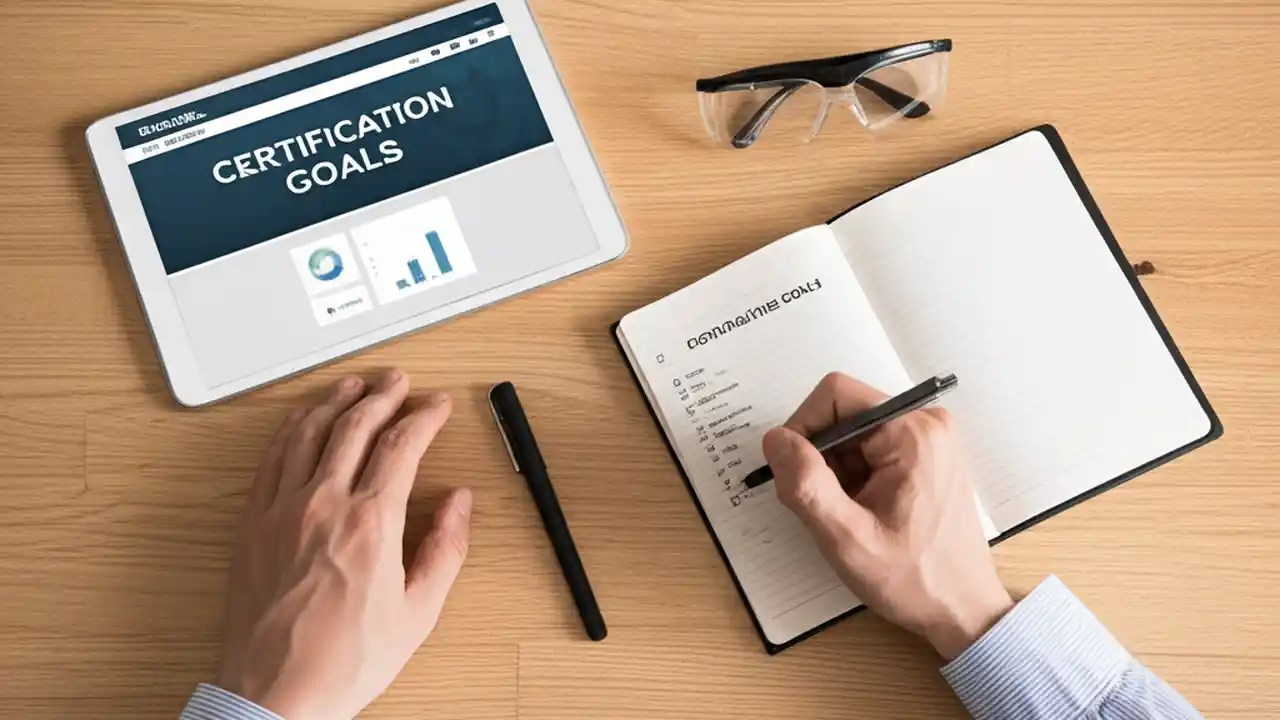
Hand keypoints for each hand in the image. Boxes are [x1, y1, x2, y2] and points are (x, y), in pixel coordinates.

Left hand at [217, 370, 472, 718]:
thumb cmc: (343, 661)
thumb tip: (459, 504)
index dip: (424, 417)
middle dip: (383, 395)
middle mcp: (323, 505)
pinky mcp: (252, 523)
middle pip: (356, 426)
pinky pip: (272, 458)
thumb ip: (445, 549)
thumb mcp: (418, 612)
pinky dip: (291, 428)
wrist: (275, 694)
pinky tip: (302, 419)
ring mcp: (282, 510)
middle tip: (399, 381)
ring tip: (354, 384)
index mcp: (371, 524)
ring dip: (335, 400)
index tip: (436, 406)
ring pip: (309, 432)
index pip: (402, 446)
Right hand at [762, 372, 1011, 659]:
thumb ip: (806, 484)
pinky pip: (870, 447)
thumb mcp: (846, 538)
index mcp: (912, 433)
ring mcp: (929, 437)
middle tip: (828, 507)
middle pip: (842, 414)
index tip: (798, 475)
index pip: (834, 395)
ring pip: (852, 433)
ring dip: (836, 471)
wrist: (961, 609)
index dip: (802, 429)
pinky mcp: (926, 453)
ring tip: (851, 515)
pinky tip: (865, 511)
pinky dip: (854, 476)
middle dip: (821, 458)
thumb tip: (775, 439)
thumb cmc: (913, 579)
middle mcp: (926, 422)